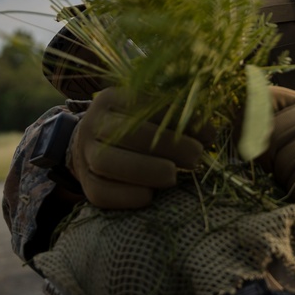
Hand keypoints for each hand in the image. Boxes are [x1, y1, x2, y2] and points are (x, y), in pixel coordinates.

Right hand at [69, 87, 212, 209]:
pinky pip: (100, 193)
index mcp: (114, 98)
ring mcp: (84, 154)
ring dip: (145, 170)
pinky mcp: (85, 183)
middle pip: (126, 133)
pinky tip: (150, 196)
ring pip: (107, 161)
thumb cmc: (135, 128)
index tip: (208, 134)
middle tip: (196, 157)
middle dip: (166, 146)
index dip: (180, 119)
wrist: (91, 146)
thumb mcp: (151, 113)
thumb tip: (209, 132)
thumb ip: (176, 116)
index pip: (145, 104)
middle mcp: (94, 123)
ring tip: (174, 176)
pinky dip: (126, 196)